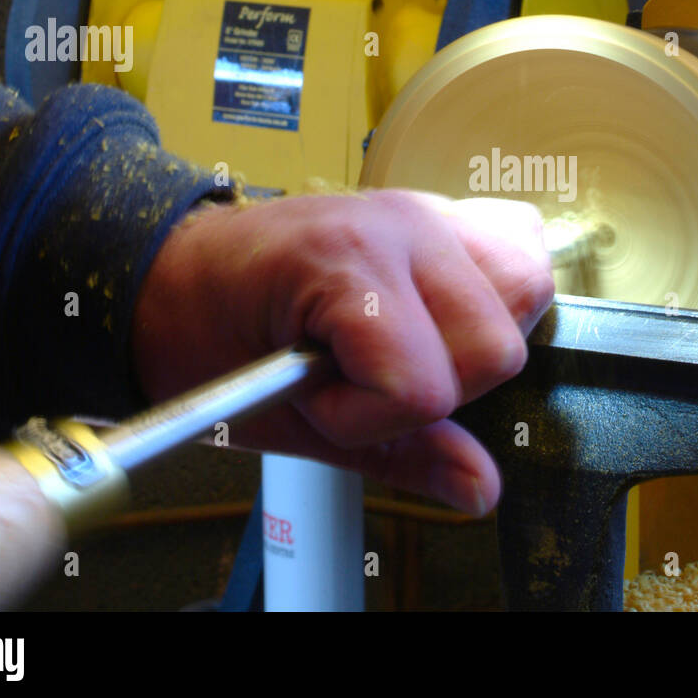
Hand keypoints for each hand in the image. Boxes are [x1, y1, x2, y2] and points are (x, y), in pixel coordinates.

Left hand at [131, 190, 554, 514]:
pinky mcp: (440, 209)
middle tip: (371, 380)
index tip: (322, 407)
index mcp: (344, 267)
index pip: (423, 385)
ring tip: (415, 343)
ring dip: (481, 337)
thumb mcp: (284, 419)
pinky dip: (500, 287)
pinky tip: (447, 308)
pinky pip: (518, 242)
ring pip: (527, 286)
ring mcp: (427, 210)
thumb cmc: (208, 336)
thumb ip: (399, 453)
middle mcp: (403, 225)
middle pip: (497, 346)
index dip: (373, 420)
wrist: (171, 271)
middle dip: (442, 387)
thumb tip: (481, 488)